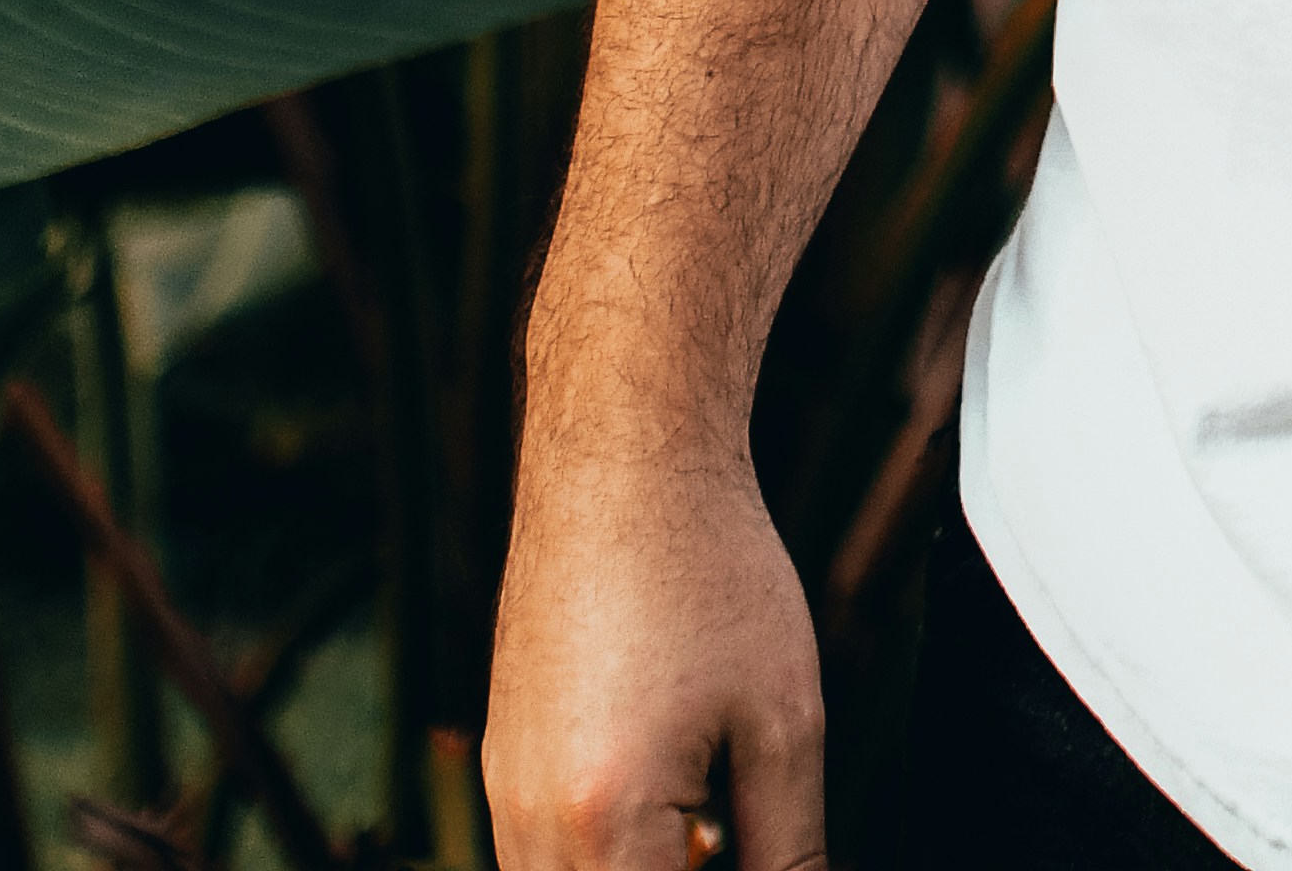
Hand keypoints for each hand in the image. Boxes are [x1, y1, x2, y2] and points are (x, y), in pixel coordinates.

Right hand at [482, 436, 831, 870]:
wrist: (622, 460)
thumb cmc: (708, 570)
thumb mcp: (783, 722)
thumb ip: (791, 851)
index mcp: (604, 823)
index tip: (754, 843)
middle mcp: (529, 823)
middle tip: (736, 823)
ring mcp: (502, 795)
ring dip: (642, 868)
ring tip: (708, 797)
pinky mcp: (501, 765)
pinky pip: (544, 856)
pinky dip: (608, 850)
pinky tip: (670, 783)